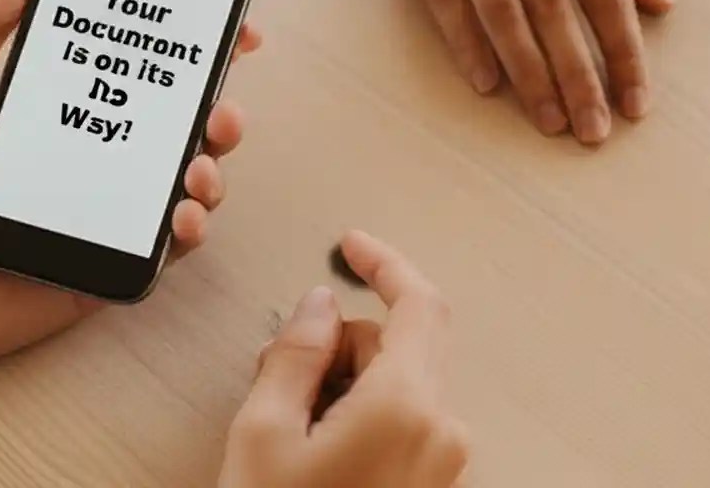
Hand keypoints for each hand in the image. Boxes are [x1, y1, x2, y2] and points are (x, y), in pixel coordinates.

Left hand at [0, 0, 262, 372]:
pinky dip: (188, 230)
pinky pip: (163, 249)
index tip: (225, 27)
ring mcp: (98, 216)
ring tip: (200, 163)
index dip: (185, 51)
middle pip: (173, 127)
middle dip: (215, 109)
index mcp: (55, 114)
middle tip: (220, 104)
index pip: (133, 73)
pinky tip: (182, 215)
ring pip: (182, 184)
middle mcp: (86, 161)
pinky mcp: (101, 269)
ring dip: (210, 166)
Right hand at [219, 231, 466, 487]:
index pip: (417, 303)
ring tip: (295, 429)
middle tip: (281, 372)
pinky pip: (407, 421)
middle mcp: (441, 432)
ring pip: (401, 382)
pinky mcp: (436, 484)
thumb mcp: (264, 433)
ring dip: (349, 384)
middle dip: (342, 341)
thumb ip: (294, 355)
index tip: (353, 246)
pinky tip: (320, 447)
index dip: (383, 264)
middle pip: (402, 342)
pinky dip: (365, 415)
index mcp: (404, 408)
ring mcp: (446, 463)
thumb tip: (319, 306)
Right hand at [374, 0, 673, 143]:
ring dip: (526, 71)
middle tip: (591, 130)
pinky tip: (485, 82)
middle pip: (552, 4)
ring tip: (547, 118)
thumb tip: (657, 1)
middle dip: (577, 74)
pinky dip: (464, 42)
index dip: (622, 48)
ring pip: (497, 6)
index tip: (634, 101)